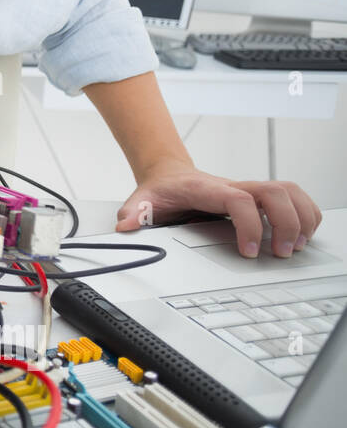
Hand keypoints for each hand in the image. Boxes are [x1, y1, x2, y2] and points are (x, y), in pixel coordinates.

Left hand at [113, 158, 321, 258]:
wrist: (167, 174)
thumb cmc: (160, 190)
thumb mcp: (140, 201)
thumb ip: (132, 214)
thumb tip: (124, 227)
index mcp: (207, 189)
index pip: (239, 200)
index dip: (250, 224)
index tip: (250, 252)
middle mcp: (233, 186)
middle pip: (274, 192)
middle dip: (286, 223)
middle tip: (282, 253)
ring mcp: (247, 190)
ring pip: (288, 191)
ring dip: (301, 217)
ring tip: (298, 246)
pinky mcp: (257, 197)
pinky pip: (292, 197)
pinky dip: (304, 214)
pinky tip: (302, 234)